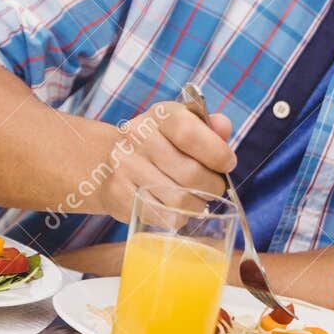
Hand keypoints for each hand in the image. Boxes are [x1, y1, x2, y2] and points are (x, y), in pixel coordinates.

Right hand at [86, 101, 236, 221]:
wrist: (106, 160)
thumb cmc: (157, 144)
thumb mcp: (182, 125)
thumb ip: (208, 126)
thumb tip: (224, 127)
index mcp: (159, 116)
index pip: (189, 133)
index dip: (216, 152)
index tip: (227, 164)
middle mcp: (138, 138)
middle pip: (190, 173)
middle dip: (213, 185)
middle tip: (214, 187)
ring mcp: (126, 168)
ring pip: (179, 199)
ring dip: (198, 204)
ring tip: (198, 199)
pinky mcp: (120, 195)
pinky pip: (164, 217)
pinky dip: (180, 217)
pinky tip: (179, 209)